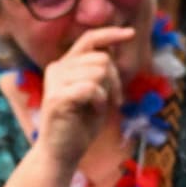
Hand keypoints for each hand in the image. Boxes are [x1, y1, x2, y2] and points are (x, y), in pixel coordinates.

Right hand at [31, 27, 130, 167]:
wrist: (62, 153)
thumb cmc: (81, 125)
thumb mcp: (96, 92)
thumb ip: (99, 70)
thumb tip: (110, 47)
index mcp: (64, 65)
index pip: (89, 39)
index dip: (110, 33)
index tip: (131, 33)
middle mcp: (57, 69)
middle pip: (101, 58)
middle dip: (115, 80)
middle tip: (112, 101)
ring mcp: (54, 82)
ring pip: (98, 71)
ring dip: (107, 92)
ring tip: (98, 108)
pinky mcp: (56, 98)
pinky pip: (91, 88)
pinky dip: (99, 101)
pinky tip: (93, 112)